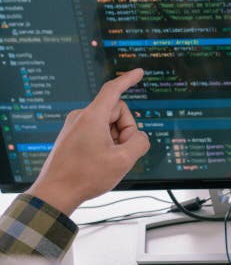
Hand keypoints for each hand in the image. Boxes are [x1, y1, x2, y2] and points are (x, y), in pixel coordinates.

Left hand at [26, 69, 149, 214]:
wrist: (56, 192)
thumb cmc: (85, 176)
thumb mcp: (124, 161)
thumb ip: (140, 143)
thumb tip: (140, 138)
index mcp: (93, 117)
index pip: (113, 90)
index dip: (128, 80)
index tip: (138, 73)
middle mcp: (82, 117)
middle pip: (117, 113)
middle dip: (126, 131)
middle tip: (121, 153)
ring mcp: (76, 127)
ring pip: (109, 125)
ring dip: (116, 140)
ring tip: (108, 160)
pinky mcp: (73, 137)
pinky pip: (98, 133)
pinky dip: (106, 144)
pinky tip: (100, 162)